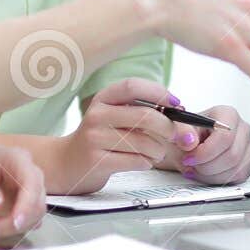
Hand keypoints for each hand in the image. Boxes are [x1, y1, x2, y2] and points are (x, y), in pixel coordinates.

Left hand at [0, 139, 46, 240]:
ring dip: (7, 228)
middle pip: (36, 205)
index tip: (15, 223)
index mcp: (18, 159)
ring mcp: (28, 191)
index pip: (32, 184)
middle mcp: (29, 175)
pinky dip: (8, 229)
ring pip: (32, 218)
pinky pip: (25, 223)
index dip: (28, 205)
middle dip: (12, 222)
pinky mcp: (24, 205)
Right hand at [54, 78, 182, 194]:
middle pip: (145, 116)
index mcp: (103, 98)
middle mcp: (96, 115)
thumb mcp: (115, 117)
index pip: (133, 86)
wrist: (67, 163)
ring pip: (144, 143)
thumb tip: (183, 116)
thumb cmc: (102, 138)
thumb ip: (144, 112)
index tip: (177, 104)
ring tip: (156, 152)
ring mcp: (95, 138)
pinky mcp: (97, 161)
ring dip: (159, 150)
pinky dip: (148, 162)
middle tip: (176, 135)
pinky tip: (143, 161)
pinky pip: (137, 161)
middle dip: (169, 127)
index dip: (159, 93)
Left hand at [164, 105, 249, 185]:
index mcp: (227, 115)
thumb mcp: (176, 129)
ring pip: (235, 169)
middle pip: (232, 156)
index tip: (189, 158)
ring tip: (196, 169)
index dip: (205, 153)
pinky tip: (206, 173)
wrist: (187, 145)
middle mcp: (242, 128)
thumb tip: (189, 141)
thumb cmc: (185, 136)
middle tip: (191, 166)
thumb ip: (181, 132)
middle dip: (207, 166)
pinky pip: (239, 177)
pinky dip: (218, 180)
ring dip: (211, 175)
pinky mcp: (248, 162)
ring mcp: (248, 146)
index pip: (225, 137)